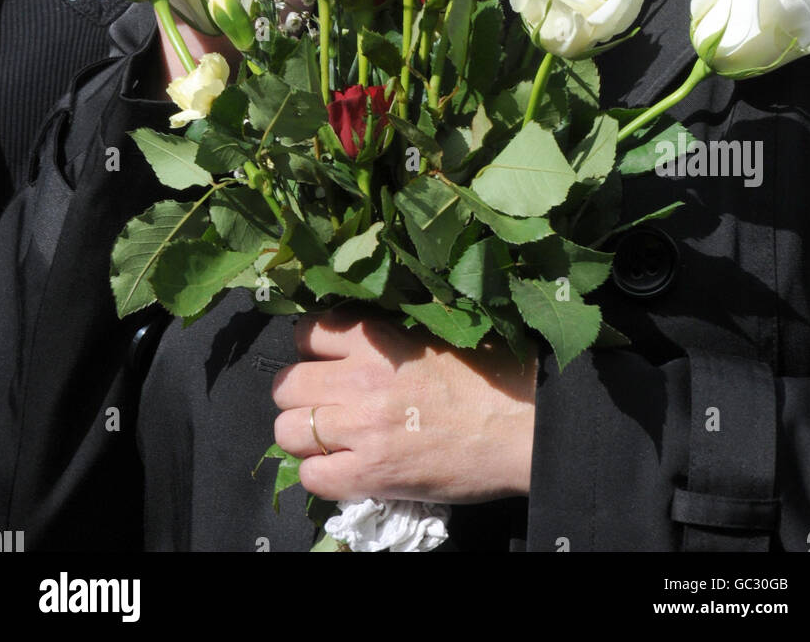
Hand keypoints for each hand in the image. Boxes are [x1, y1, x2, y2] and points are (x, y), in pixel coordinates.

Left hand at [272, 310, 536, 502]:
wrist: (523, 426)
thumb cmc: (492, 376)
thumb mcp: (433, 336)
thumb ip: (388, 337)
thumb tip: (357, 340)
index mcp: (377, 341)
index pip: (307, 333)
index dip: (310, 349)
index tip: (325, 361)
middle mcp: (360, 381)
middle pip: (286, 385)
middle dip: (299, 395)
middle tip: (324, 405)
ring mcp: (362, 430)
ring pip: (286, 431)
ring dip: (303, 436)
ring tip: (330, 439)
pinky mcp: (371, 475)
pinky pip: (311, 477)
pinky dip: (321, 475)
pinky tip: (345, 468)